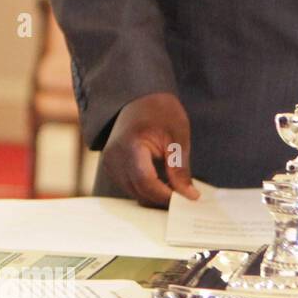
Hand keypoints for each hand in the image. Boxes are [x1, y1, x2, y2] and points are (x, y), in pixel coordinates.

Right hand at [101, 91, 200, 207]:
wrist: (139, 98)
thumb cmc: (160, 112)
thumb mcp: (178, 137)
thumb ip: (180, 169)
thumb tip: (189, 196)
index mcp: (130, 146)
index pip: (146, 182)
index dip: (166, 195)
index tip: (188, 198)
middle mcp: (114, 157)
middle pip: (138, 190)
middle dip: (162, 199)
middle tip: (185, 197)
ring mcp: (109, 162)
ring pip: (132, 192)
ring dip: (153, 196)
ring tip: (175, 189)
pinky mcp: (110, 166)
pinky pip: (128, 186)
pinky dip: (145, 189)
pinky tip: (161, 184)